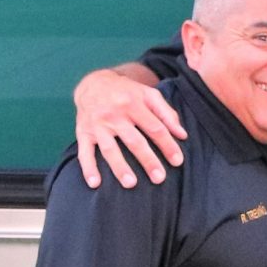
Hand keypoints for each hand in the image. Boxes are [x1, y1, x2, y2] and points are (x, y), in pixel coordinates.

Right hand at [74, 68, 185, 188]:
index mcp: (133, 105)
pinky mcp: (83, 132)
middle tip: (159, 178)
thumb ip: (167, 113)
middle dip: (147, 160)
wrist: (92, 83)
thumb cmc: (127, 92)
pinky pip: (84, 152)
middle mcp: (114, 115)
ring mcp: (97, 125)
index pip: (154, 128)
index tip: (177, 161)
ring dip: (119, 167)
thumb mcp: (148, 94)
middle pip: (134, 141)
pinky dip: (88, 168)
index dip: (167, 145)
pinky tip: (95, 183)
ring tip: (131, 184)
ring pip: (109, 149)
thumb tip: (183, 135)